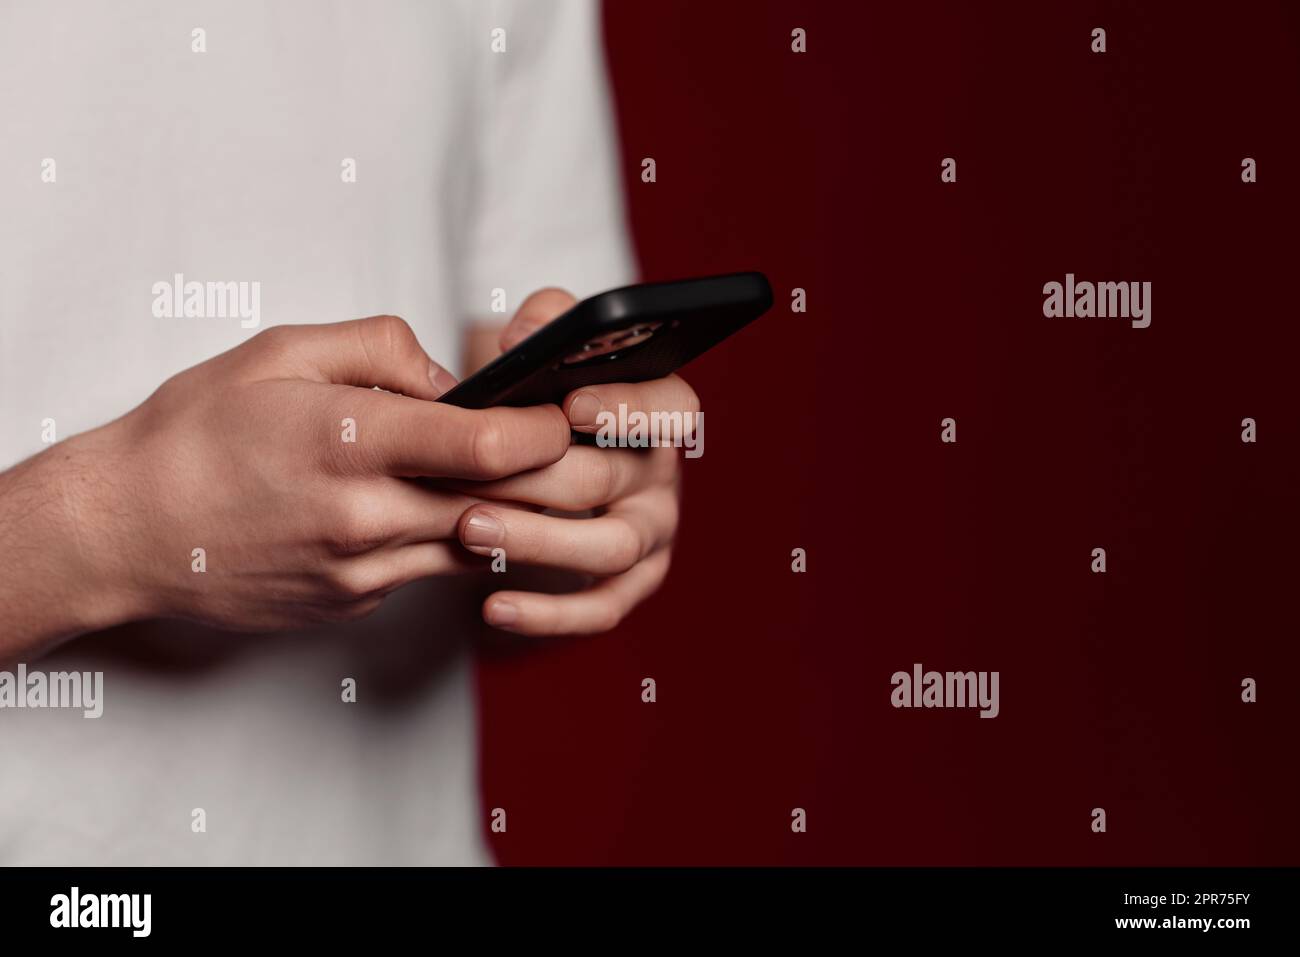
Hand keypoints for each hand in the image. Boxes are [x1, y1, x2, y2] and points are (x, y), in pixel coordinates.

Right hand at [12, 315, 570, 642]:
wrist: (125, 530)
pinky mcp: (355, 602)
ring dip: (501, 508)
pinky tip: (423, 507)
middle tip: (562, 444)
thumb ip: (381, 350)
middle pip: (501, 502)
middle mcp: (366, 517)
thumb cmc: (193, 434)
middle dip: (544, 473)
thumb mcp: (279, 352)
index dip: (544, 429)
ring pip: (474, 543)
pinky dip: (442, 537)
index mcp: (350, 441)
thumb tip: (453, 380)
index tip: (559, 412)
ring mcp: (363, 571)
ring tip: (502, 472)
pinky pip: (426, 569)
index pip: (490, 446)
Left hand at [453, 289, 697, 635]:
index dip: (626, 407)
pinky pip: (602, 607)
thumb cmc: (538, 399)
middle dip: (540, 477)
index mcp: (657, 411)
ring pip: (610, 547)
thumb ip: (543, 322)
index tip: (570, 406)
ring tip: (471, 529)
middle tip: (475, 475)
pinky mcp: (630, 583)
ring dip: (538, 541)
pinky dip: (549, 613)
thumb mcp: (545, 346)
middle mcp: (662, 473)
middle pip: (613, 478)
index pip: (672, 407)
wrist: (529, 462)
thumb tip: (521, 339)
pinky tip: (492, 608)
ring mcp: (652, 532)